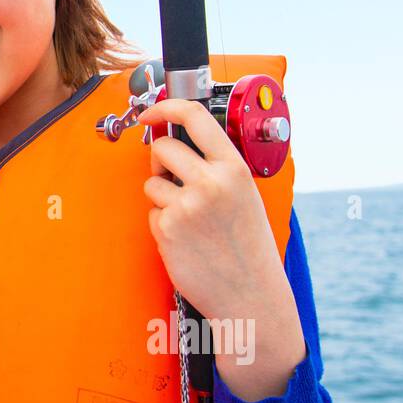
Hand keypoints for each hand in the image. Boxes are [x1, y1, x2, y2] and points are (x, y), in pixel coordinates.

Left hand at [136, 99, 287, 322]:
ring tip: (189, 219)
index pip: (194, 117)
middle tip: (171, 179)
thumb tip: (177, 143)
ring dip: (162, 197)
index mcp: (234, 168)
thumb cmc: (249, 247)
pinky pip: (152, 213)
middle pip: (162, 148)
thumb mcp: (244, 195)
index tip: (151, 113)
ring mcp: (187, 205)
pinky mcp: (168, 229)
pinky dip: (163, 224)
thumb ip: (216, 168)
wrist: (252, 295)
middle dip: (159, 161)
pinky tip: (186, 240)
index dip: (166, 108)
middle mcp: (211, 182)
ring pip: (151, 184)